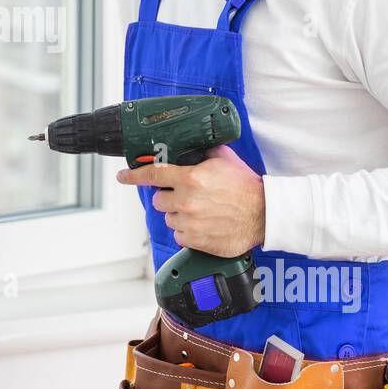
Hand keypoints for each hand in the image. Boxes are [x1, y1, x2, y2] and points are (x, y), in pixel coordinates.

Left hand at [116, 144, 265, 256]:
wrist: (265, 214)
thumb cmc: (246, 187)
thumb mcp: (224, 160)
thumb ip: (202, 152)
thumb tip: (191, 147)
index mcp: (191, 178)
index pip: (152, 174)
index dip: (133, 176)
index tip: (123, 176)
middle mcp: (187, 201)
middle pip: (159, 199)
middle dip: (169, 197)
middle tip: (188, 196)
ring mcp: (191, 222)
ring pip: (169, 218)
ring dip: (180, 215)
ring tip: (202, 211)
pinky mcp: (197, 240)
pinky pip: (179, 236)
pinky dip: (188, 231)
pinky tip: (204, 225)